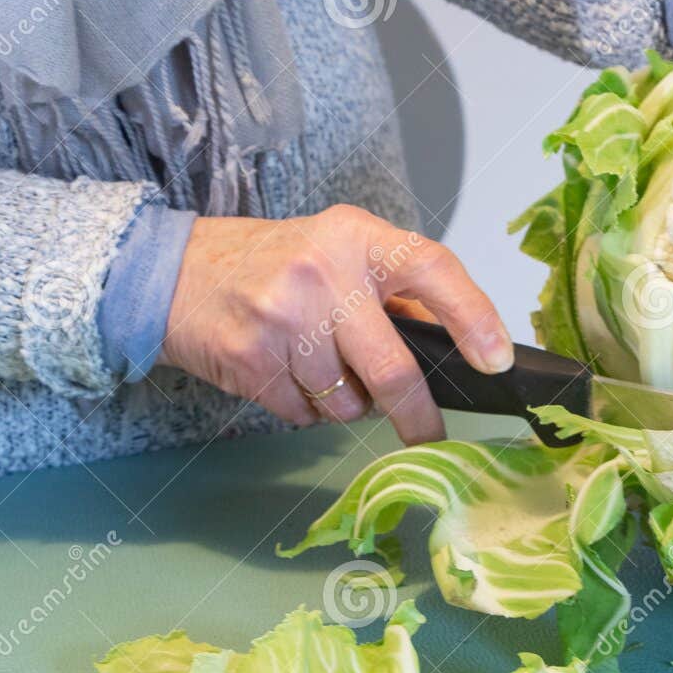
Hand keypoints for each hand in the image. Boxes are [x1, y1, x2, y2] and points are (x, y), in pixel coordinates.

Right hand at [160, 204, 511, 443]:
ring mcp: (283, 318)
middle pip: (392, 367)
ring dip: (346, 403)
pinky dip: (306, 408)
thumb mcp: (338, 252)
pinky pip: (305, 413)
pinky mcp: (252, 359)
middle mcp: (322, 272)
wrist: (175, 273)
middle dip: (417, 415)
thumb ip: (393, 290)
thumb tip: (461, 346)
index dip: (472, 316)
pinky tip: (286, 374)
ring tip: (321, 369)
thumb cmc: (274, 265)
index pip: (432, 269)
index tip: (496, 359)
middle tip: (428, 435)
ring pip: (347, 401)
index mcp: (356, 237)